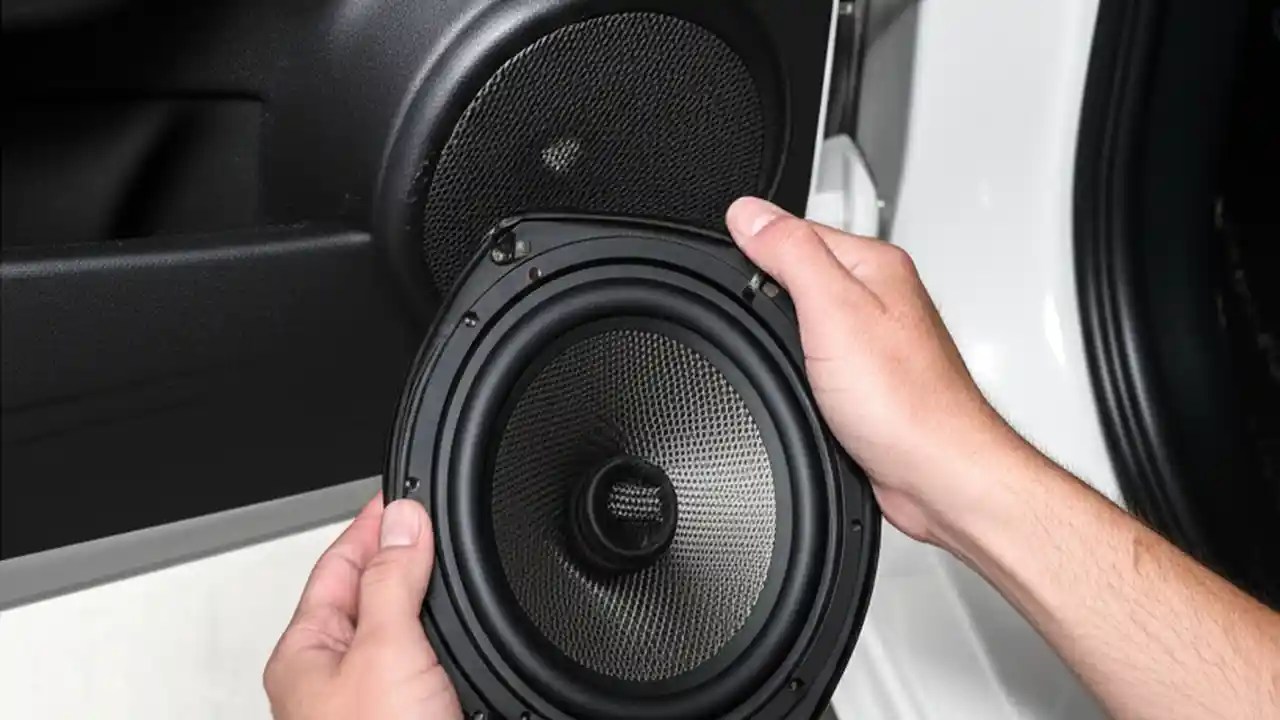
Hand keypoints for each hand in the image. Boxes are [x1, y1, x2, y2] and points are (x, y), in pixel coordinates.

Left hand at [264, 496, 460, 718]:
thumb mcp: (384, 652)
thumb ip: (392, 582)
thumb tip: (402, 519)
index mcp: (304, 656)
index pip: (338, 563)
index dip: (372, 523)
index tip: (405, 493)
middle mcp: (334, 677)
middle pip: (368, 591)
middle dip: (402, 554)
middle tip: (434, 518)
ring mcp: (375, 697)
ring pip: (399, 626)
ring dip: (426, 597)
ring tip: (448, 561)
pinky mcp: (415, 711)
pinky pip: (427, 656)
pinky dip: (448, 636)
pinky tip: (463, 627)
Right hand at [726, 197, 1026, 543]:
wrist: (938, 475)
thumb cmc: (907, 402)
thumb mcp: (834, 310)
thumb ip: (791, 253)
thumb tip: (750, 214)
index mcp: (874, 265)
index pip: (796, 231)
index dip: (758, 253)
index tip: (741, 280)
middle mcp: (879, 298)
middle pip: (798, 276)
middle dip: (770, 300)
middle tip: (767, 330)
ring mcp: (873, 341)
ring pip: (806, 323)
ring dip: (786, 343)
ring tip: (786, 362)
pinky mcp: (865, 381)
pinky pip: (816, 361)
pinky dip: (800, 373)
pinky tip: (801, 388)